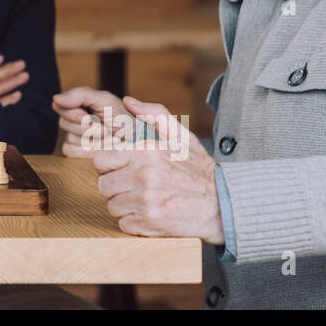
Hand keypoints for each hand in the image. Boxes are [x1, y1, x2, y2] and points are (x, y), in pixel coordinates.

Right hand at [52, 86, 133, 157]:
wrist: (139, 143)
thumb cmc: (125, 119)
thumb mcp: (105, 100)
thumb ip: (80, 95)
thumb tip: (56, 97)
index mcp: (81, 103)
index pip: (59, 104)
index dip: (73, 112)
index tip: (89, 115)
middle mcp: (76, 118)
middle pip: (63, 122)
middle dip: (85, 126)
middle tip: (104, 128)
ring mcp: (76, 136)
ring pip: (67, 137)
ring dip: (89, 139)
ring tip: (106, 138)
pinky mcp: (77, 152)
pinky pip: (69, 150)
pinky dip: (84, 150)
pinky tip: (98, 148)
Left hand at [90, 96, 223, 245]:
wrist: (225, 203)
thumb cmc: (200, 169)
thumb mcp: (181, 136)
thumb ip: (154, 115)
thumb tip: (128, 101)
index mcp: (146, 152)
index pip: (100, 159)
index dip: (109, 164)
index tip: (123, 168)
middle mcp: (144, 176)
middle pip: (103, 185)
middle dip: (116, 186)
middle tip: (135, 186)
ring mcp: (146, 201)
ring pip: (112, 205)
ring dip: (125, 205)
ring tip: (145, 200)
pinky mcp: (150, 224)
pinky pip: (124, 224)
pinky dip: (135, 222)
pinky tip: (151, 214)